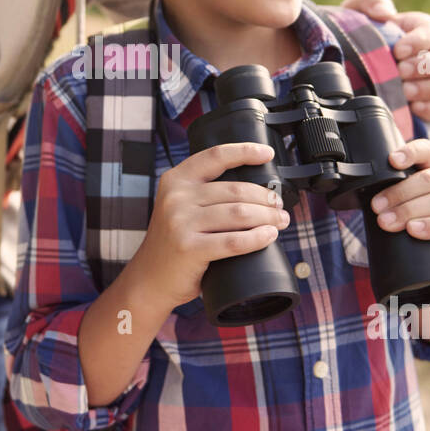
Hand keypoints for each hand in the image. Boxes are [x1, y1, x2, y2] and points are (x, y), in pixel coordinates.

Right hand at [129, 143, 288, 310]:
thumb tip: (255, 190)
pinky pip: (233, 241)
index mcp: (175, 180)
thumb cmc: (174, 243)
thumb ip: (204, 195)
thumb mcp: (179, 208)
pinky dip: (257, 238)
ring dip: (267, 217)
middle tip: (279, 205)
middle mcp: (176, 197)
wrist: (149, 279)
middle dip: (265, 197)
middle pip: (235, 189)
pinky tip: (269, 236)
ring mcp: (180, 222)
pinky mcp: (189, 248)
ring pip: (239, 213)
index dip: (244, 151)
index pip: (215, 157)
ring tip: (280, 221)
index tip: (267, 154)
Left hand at [340, 0, 429, 123]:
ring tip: (404, 93)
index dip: (421, 40)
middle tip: (401, 72)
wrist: (343, 69)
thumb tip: (386, 12)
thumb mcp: (355, 12)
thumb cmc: (354, 38)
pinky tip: (415, 108)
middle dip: (428, 65)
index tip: (398, 50)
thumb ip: (371, 1)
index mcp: (420, 30)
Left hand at [369, 138, 429, 264]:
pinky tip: (414, 230)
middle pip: (428, 179)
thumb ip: (391, 189)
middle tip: (377, 208)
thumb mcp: (404, 201)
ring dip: (409, 211)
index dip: (410, 152)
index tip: (391, 160)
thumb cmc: (417, 219)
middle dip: (398, 193)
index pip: (427, 150)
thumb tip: (359, 188)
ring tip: (388, 223)